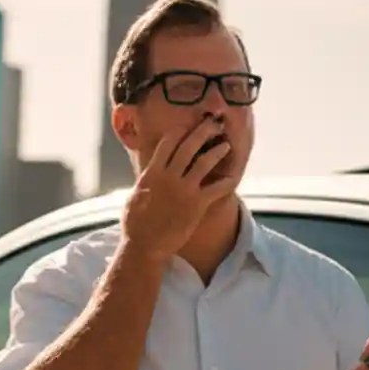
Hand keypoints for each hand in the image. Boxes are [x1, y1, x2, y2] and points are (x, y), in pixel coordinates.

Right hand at [121, 117, 237, 264]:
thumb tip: (149, 173)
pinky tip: (234, 176)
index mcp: (152, 173)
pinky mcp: (197, 204)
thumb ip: (146, 180)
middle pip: (189, 146)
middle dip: (203, 131)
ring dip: (217, 151)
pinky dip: (227, 181)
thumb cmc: (135, 223)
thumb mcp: (135, 195)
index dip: (179, 131)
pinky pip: (217, 188)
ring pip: (205, 162)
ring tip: (226, 145)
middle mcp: (169, 177)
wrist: (145, 245)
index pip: (167, 143)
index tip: (187, 126)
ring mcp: (184, 190)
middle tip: (214, 124)